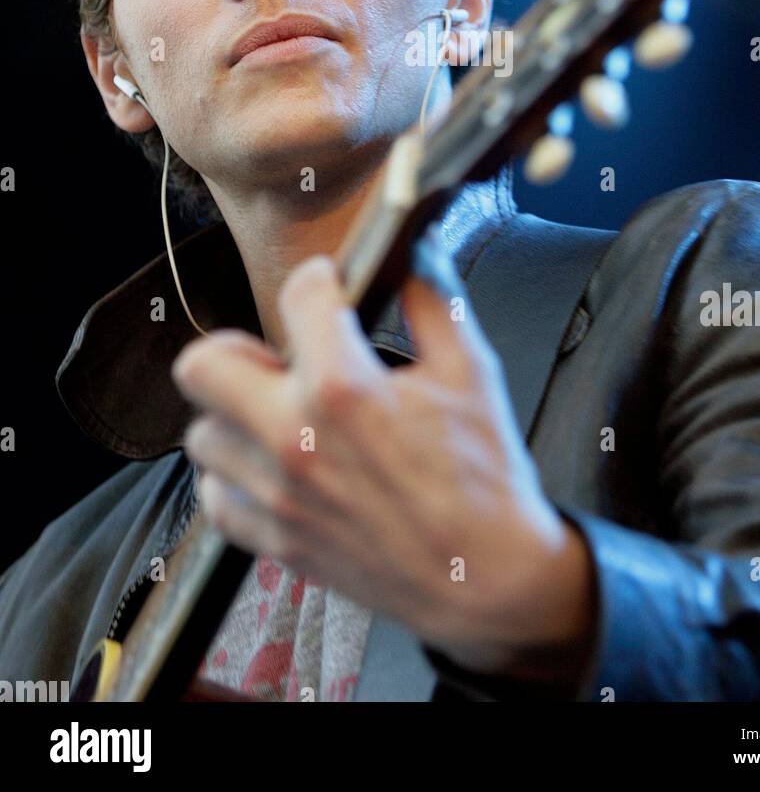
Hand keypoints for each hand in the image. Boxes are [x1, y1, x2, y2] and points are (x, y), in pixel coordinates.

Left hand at [170, 224, 596, 673]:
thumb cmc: (483, 478)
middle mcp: (293, 439)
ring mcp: (277, 496)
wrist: (486, 579)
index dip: (320, 280)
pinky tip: (277, 467)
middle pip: (202, 367)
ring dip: (235, 417)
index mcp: (342, 387)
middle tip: (279, 358)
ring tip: (280, 417)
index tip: (330, 289)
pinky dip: (237, 478)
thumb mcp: (472, 369)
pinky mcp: (275, 541)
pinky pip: (215, 497)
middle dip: (238, 348)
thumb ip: (433, 298)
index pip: (297, 295)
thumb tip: (414, 253)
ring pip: (203, 434)